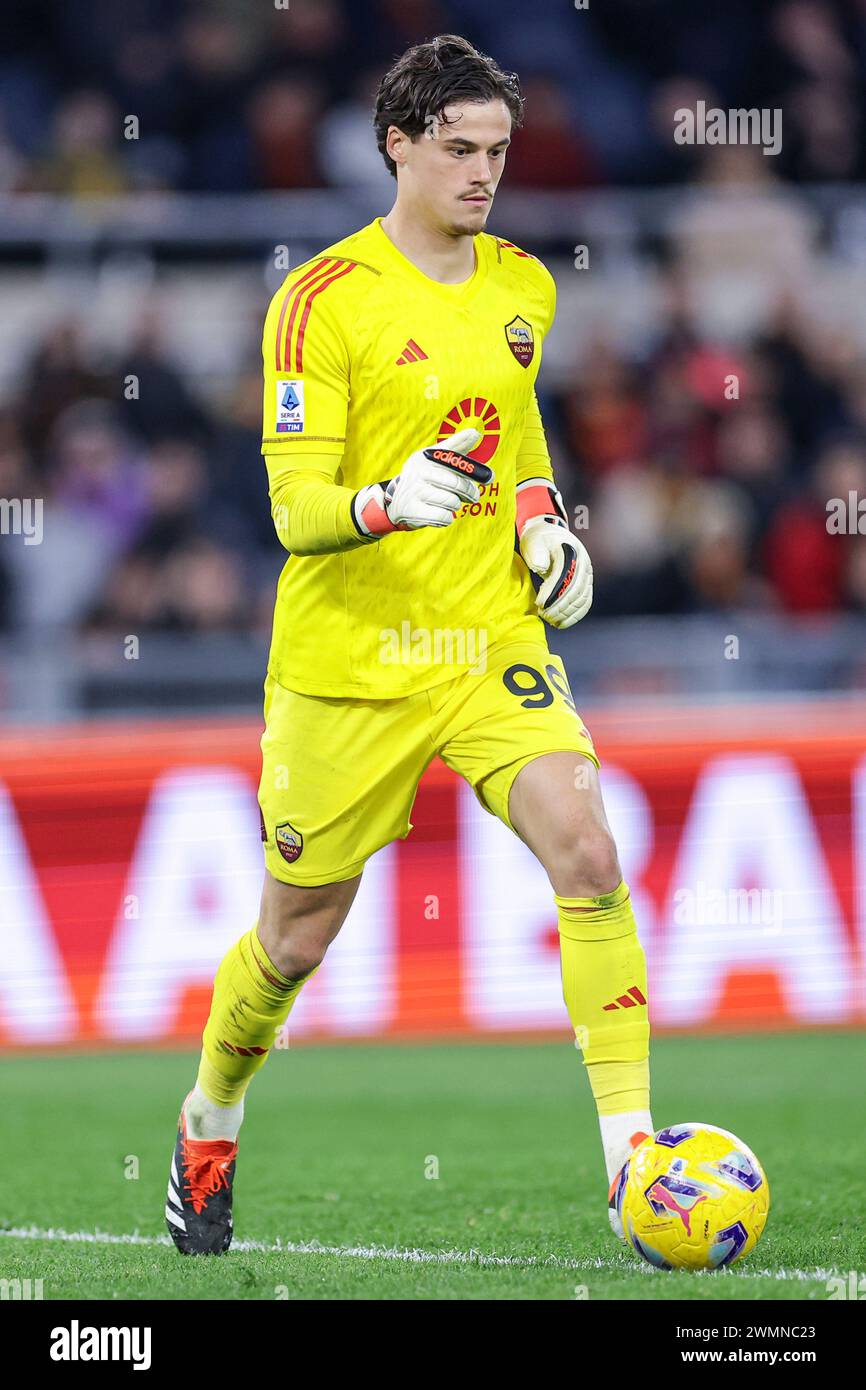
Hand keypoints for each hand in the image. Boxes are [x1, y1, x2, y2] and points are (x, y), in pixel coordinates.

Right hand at [352, 428, 492, 536]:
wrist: (397, 500)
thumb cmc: (425, 477)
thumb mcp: (436, 459)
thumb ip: (456, 446)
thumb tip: (476, 433)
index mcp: (426, 457)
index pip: (455, 461)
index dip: (475, 470)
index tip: (490, 478)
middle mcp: (418, 472)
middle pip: (456, 484)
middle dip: (470, 493)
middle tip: (474, 497)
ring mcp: (413, 492)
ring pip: (452, 503)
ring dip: (455, 506)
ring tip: (448, 503)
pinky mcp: (412, 511)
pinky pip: (443, 518)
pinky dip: (447, 519)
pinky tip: (441, 514)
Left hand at [518, 485, 592, 627]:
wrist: (550, 534)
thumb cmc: (538, 539)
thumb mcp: (533, 541)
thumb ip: (536, 552)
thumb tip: (541, 567)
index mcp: (570, 550)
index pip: (564, 576)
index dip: (553, 593)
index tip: (539, 604)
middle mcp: (583, 563)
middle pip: (575, 590)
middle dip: (560, 607)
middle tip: (544, 615)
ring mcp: (586, 574)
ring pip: (582, 599)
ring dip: (567, 613)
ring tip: (551, 621)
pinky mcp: (586, 583)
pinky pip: (585, 602)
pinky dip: (575, 615)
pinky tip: (562, 623)